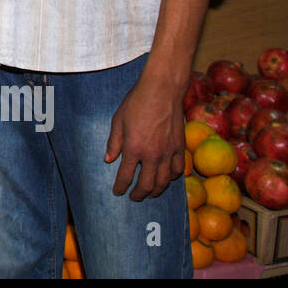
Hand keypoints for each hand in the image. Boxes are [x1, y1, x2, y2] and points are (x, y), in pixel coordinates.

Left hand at [104, 71, 186, 200]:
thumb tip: (108, 160)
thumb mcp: (118, 121)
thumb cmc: (136, 103)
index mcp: (133, 148)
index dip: (120, 187)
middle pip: (147, 184)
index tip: (118, 192)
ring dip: (156, 190)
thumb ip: (114, 142)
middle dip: (139, 194)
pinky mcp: (180, 147)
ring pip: (164, 181)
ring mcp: (168, 152)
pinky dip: (172, 177)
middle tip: (134, 197)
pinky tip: (167, 178)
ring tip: (150, 193)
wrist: (162, 91)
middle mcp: (152, 154)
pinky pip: (179, 169)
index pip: (126, 176)